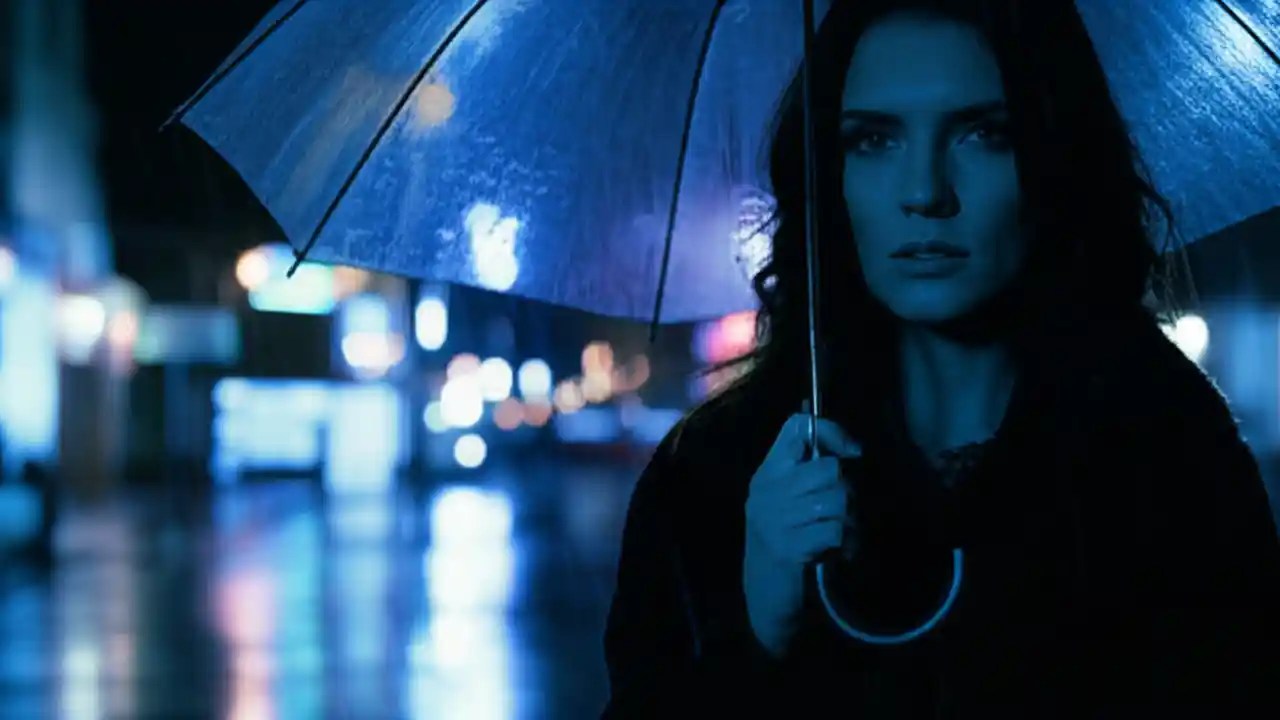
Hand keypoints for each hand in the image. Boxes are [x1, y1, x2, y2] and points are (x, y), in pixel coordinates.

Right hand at [743, 407, 862, 656]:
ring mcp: (774, 519)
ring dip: (850, 521)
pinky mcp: (787, 547)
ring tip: (843, 534)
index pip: (796, 428)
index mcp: (768, 473)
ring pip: (837, 500)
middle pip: (828, 468)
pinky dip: (847, 543)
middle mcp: (767, 491)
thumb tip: (841, 437)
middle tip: (842, 512)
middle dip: (847, 491)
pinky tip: (841, 552)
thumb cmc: (785, 539)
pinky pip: (835, 531)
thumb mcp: (789, 499)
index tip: (852, 452)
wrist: (765, 592)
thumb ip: (808, 469)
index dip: (831, 432)